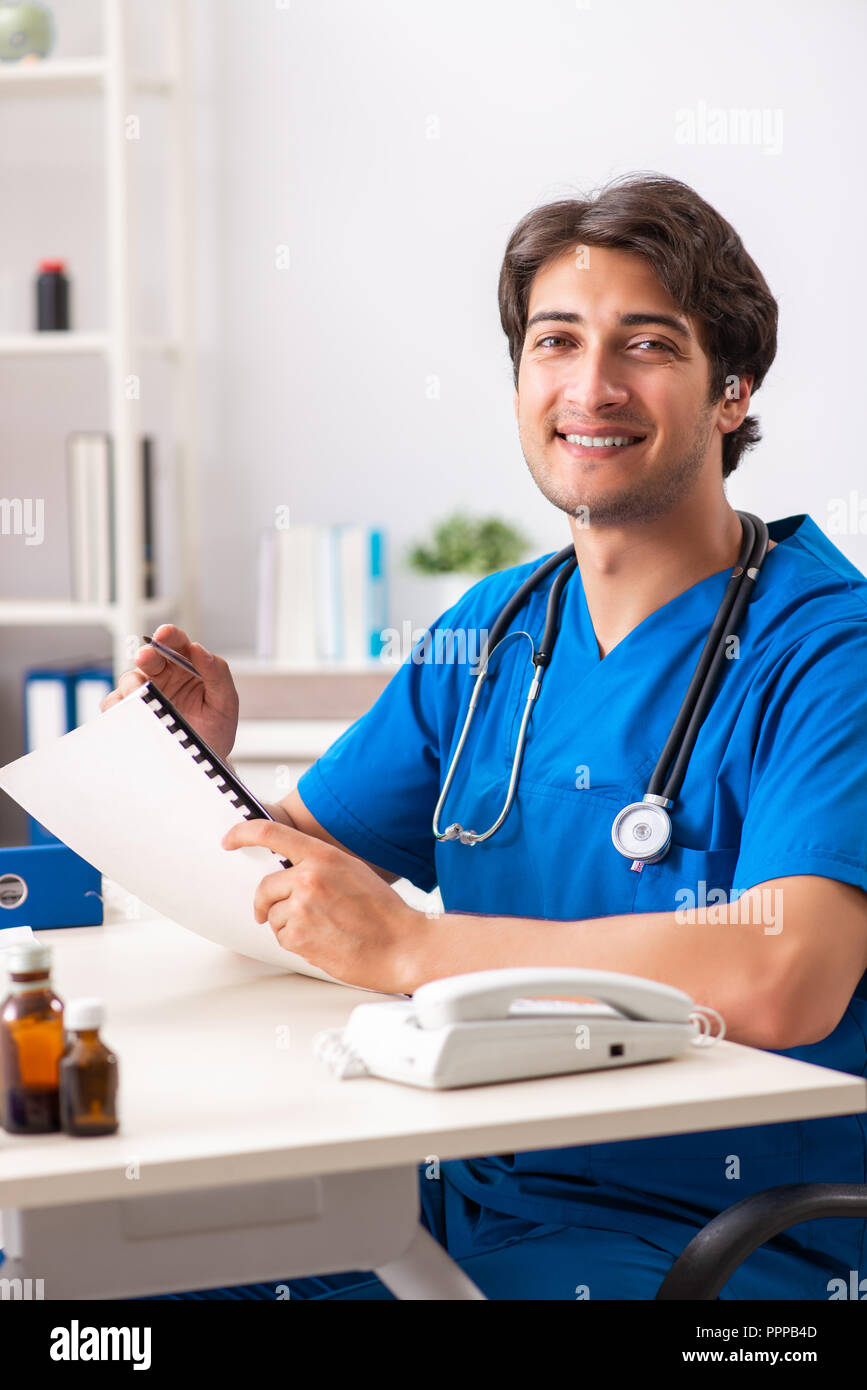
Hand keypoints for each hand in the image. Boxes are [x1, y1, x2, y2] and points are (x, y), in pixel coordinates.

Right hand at [100, 624, 239, 760]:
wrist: (203, 762)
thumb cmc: (215, 729)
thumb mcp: (225, 701)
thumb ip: (217, 673)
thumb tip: (199, 649)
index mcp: (187, 666)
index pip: (176, 643)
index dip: (169, 635)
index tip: (165, 634)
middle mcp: (163, 676)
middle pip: (149, 657)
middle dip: (146, 656)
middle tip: (145, 659)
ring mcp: (145, 694)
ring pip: (129, 680)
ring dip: (132, 685)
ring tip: (141, 694)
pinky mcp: (132, 713)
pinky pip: (117, 706)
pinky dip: (119, 707)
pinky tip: (128, 712)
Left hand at [221, 819, 426, 994]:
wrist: (402, 946)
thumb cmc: (383, 913)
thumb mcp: (353, 872)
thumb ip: (320, 867)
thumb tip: (291, 871)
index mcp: (324, 857)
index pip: (271, 833)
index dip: (243, 834)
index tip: (229, 840)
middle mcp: (309, 878)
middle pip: (265, 887)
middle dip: (267, 903)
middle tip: (271, 912)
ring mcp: (302, 908)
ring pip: (272, 915)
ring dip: (287, 925)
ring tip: (320, 929)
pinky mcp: (299, 937)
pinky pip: (280, 938)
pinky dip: (295, 943)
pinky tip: (321, 942)